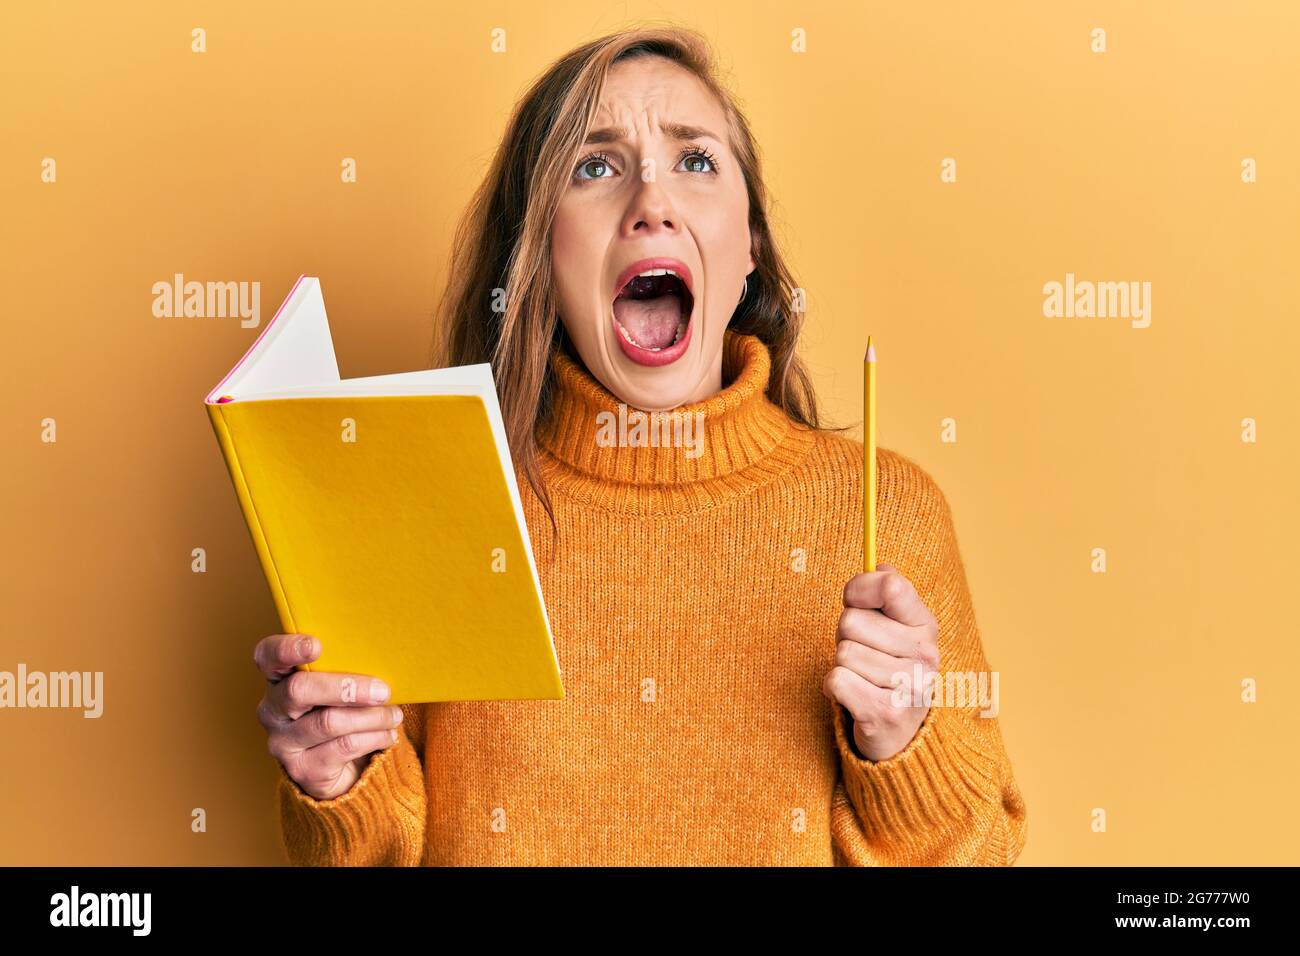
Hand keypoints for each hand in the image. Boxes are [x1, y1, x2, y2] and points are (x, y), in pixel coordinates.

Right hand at [253, 633, 404, 799]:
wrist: (342, 769)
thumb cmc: (343, 713)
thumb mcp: (340, 688)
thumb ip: (346, 671)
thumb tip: (383, 658)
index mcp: (279, 679)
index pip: (268, 656)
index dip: (287, 648)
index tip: (316, 646)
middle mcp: (273, 710)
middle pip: (299, 690)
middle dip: (347, 688)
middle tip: (383, 690)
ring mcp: (283, 742)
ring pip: (329, 722)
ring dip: (371, 717)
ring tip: (394, 715)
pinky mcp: (302, 769)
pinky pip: (343, 747)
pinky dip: (374, 738)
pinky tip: (388, 734)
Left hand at [823, 563, 939, 761]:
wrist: (901, 735)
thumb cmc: (889, 669)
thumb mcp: (896, 629)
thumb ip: (886, 596)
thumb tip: (879, 564)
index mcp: (927, 626)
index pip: (890, 586)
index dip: (860, 589)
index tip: (856, 602)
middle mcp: (925, 655)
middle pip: (851, 622)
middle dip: (845, 637)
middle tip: (862, 654)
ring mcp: (909, 686)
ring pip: (842, 653)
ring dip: (842, 665)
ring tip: (862, 677)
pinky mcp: (884, 713)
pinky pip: (836, 680)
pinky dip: (834, 688)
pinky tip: (854, 695)